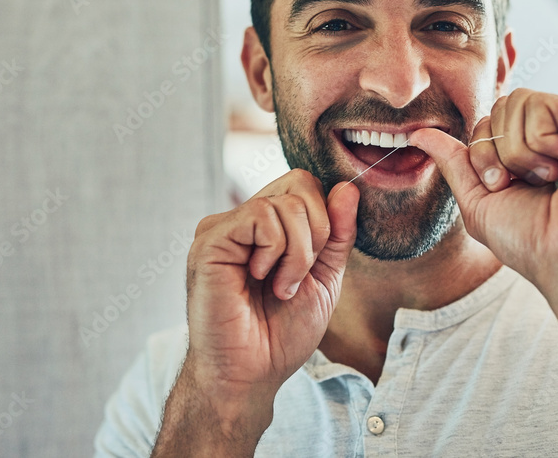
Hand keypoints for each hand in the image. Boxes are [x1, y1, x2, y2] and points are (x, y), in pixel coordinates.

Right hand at [184, 169, 358, 396]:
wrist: (252, 373)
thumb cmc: (282, 332)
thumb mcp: (325, 277)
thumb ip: (338, 233)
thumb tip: (348, 188)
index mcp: (267, 226)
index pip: (306, 185)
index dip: (326, 219)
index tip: (315, 264)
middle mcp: (243, 220)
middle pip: (301, 184)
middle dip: (318, 234)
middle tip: (298, 277)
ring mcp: (223, 227)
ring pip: (285, 203)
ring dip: (298, 253)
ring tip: (279, 286)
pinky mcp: (210, 240)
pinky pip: (260, 215)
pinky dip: (275, 251)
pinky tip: (260, 280)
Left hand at [408, 88, 557, 289]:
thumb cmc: (530, 241)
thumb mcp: (478, 200)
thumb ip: (454, 162)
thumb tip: (418, 134)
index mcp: (533, 149)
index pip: (488, 120)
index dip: (483, 154)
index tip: (503, 187)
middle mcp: (557, 133)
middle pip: (501, 104)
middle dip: (497, 150)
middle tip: (522, 183)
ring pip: (519, 101)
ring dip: (518, 151)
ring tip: (547, 179)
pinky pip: (543, 105)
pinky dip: (540, 142)